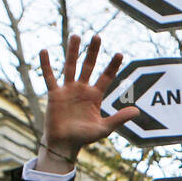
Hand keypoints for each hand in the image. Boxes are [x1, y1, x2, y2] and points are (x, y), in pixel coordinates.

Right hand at [37, 34, 138, 172]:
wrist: (64, 144)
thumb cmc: (84, 137)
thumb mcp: (104, 128)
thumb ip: (119, 118)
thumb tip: (137, 111)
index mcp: (95, 96)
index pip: (106, 77)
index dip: (112, 66)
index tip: (120, 54)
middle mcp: (82, 89)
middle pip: (89, 66)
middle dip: (93, 52)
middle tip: (97, 36)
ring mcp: (68, 90)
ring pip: (70, 66)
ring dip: (72, 52)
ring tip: (75, 36)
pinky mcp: (54, 94)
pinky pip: (50, 77)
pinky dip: (46, 65)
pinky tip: (44, 51)